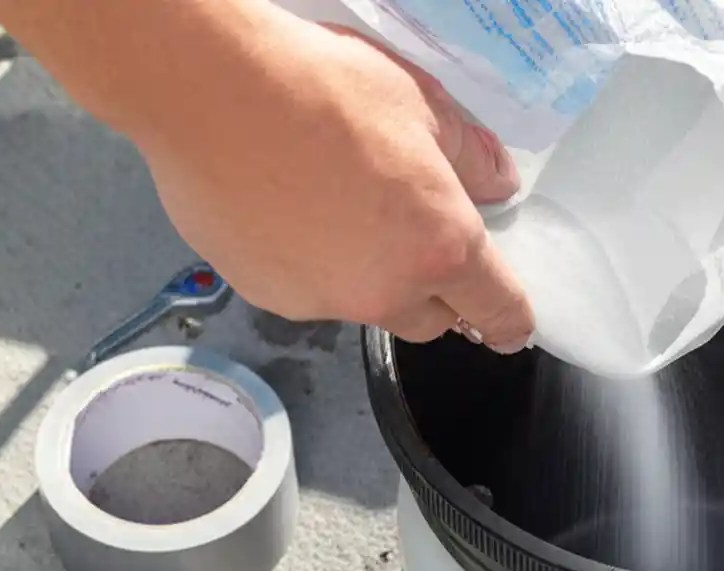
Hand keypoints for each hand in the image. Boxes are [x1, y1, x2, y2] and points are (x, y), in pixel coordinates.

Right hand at [120, 8, 533, 350]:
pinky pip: (308, 293)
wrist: (213, 91)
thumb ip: (471, 157)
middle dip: (436, 292)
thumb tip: (496, 184)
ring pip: (365, 306)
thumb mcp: (422, 106)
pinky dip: (311, 267)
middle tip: (416, 237)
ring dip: (368, 278)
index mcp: (439, 247)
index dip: (510, 322)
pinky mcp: (267, 295)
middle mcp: (384, 291)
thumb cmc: (323, 89)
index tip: (510, 328)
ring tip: (340, 210)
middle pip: (430, 321)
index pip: (496, 310)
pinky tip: (291, 212)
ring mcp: (321, 301)